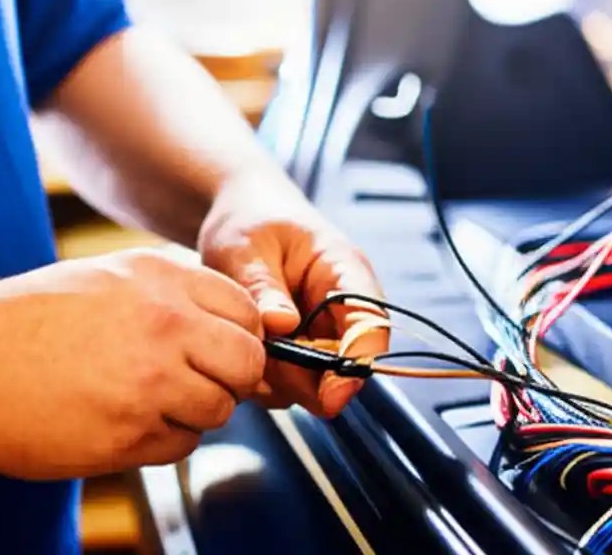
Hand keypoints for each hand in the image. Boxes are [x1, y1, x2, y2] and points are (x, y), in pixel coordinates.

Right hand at [0, 248, 264, 478]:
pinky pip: (182, 445)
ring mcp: (152, 379)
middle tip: (202, 384)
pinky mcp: (131, 432)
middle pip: (248, 362)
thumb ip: (170, 296)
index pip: (247, 311)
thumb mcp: (105, 279)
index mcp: (160, 277)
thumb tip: (228, 326)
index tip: (224, 352)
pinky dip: (163, 442)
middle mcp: (166, 322)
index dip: (242, 337)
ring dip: (195, 413)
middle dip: (234, 379)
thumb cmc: (23, 324)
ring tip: (145, 402)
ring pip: (219, 408)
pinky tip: (121, 422)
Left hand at [198, 171, 387, 416]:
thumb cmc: (249, 220)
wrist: (240, 216)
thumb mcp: (245, 248)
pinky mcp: (301, 349)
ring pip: (319, 380)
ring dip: (282, 380)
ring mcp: (323, 331)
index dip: (357, 363)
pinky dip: (268, 379)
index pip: (370, 323)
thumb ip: (262, 287)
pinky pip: (294, 381)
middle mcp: (343, 306)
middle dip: (306, 378)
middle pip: (346, 363)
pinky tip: (244, 352)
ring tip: (246, 348)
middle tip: (262, 364)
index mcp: (345, 270)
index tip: (331, 395)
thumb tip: (280, 326)